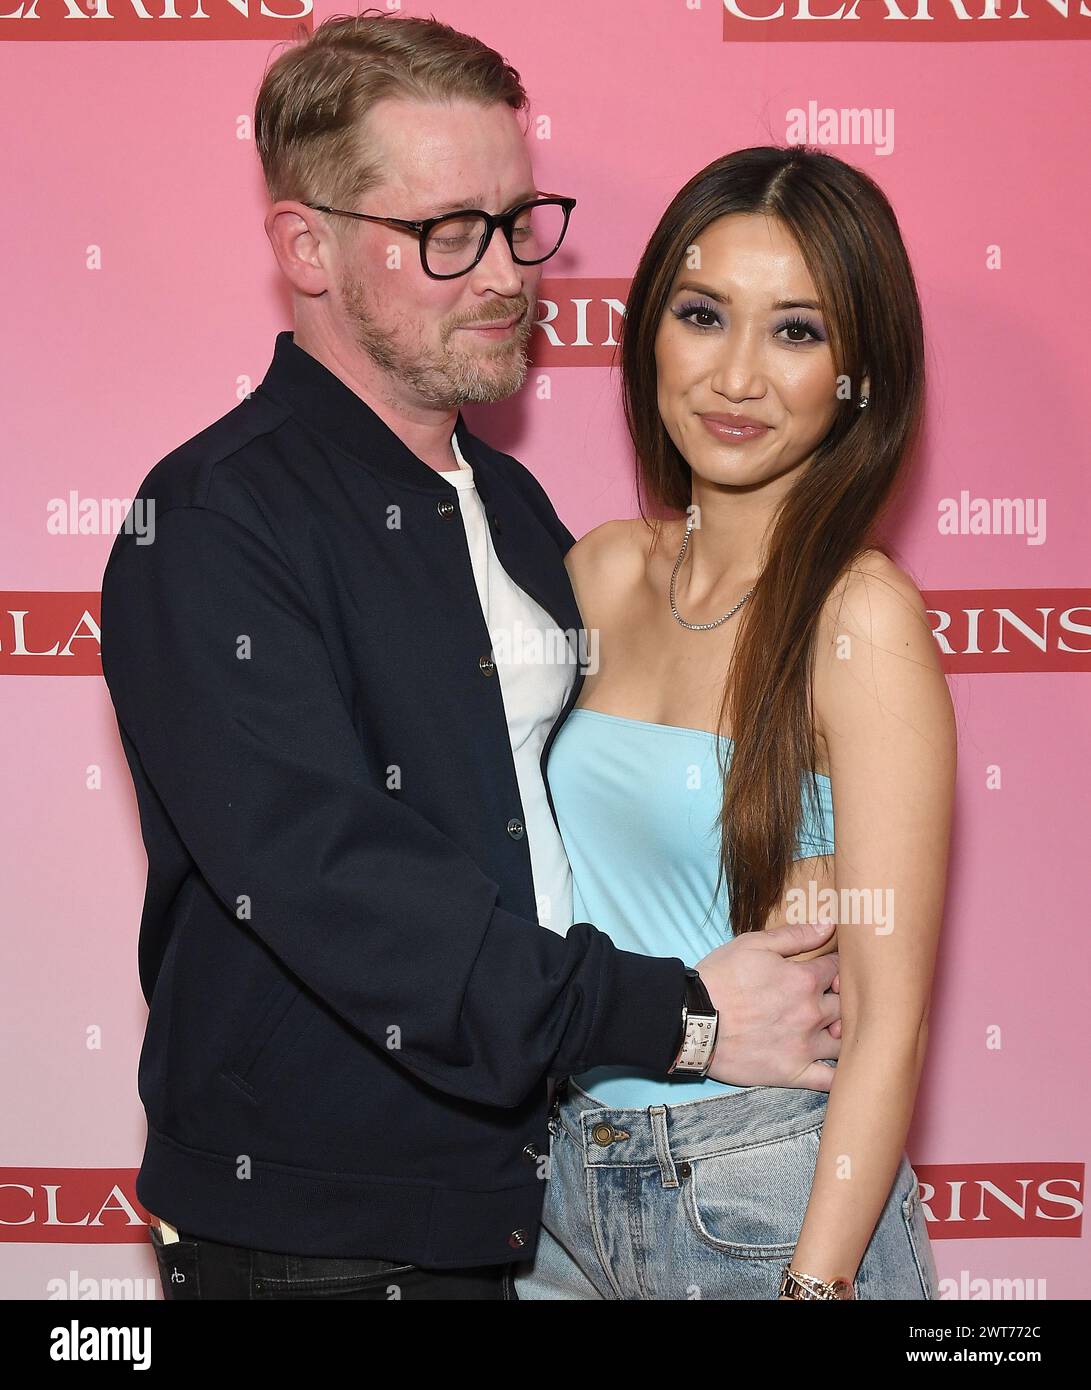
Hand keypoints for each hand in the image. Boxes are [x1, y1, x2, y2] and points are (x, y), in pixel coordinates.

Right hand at [696, 921, 840, 1090]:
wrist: (690, 1020)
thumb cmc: (719, 979)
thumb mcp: (753, 944)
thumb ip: (795, 935)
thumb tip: (830, 926)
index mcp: (803, 979)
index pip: (838, 969)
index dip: (838, 966)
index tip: (831, 969)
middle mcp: (810, 1012)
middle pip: (847, 1005)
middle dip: (845, 999)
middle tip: (833, 998)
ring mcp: (804, 1046)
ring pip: (844, 1041)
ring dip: (845, 1034)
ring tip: (835, 1028)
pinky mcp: (792, 1072)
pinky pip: (828, 1081)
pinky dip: (840, 1076)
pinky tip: (842, 1069)